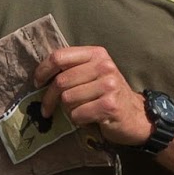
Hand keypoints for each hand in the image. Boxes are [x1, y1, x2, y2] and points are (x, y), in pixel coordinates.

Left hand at [32, 46, 150, 147]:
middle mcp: (104, 66)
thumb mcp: (94, 74)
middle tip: (48, 109)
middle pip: (61, 81)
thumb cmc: (108, 95)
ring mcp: (108, 85)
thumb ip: (73, 69)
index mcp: (96, 54)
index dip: (43, 70)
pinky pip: (78, 114)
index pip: (60, 57)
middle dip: (50, 98)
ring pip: (68, 99)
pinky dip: (78, 120)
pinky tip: (88, 119)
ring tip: (78, 111)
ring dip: (68, 110)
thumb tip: (40, 76)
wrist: (136, 115)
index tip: (37, 83)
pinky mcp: (109, 105)